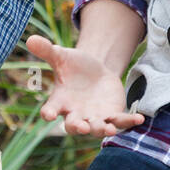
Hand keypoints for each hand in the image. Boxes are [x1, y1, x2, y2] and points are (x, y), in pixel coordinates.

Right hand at [26, 34, 144, 136]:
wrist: (96, 71)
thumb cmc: (74, 66)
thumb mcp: (61, 56)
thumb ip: (47, 50)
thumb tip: (30, 39)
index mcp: (60, 101)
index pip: (51, 110)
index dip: (48, 113)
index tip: (47, 115)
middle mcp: (76, 114)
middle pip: (75, 126)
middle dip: (79, 128)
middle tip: (82, 127)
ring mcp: (95, 117)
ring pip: (98, 128)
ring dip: (103, 129)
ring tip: (109, 129)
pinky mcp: (112, 115)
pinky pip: (121, 121)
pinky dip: (129, 122)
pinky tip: (139, 119)